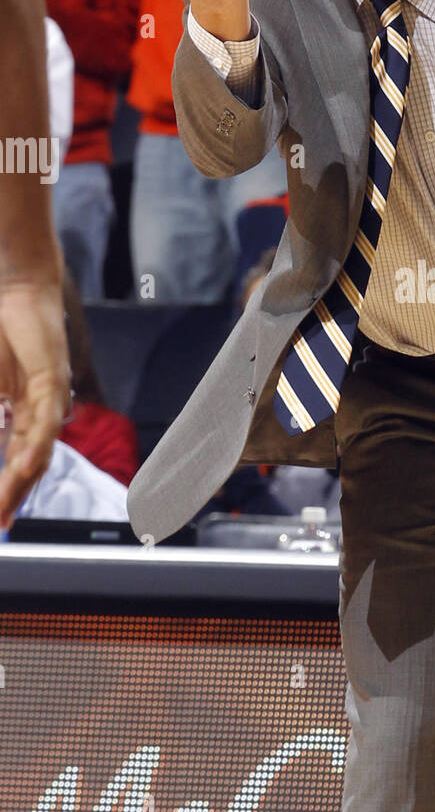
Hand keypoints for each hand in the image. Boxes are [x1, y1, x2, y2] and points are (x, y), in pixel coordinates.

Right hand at [0, 278, 68, 529]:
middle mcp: (40, 409)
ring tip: (7, 506)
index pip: (15, 457)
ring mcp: (49, 396)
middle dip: (14, 493)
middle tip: (1, 522)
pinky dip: (36, 444)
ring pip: (40, 447)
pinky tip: (26, 465)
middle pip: (29, 461)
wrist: (14, 289)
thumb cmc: (0, 332)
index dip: (7, 486)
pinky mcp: (53, 380)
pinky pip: (46, 420)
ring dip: (23, 479)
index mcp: (21, 411)